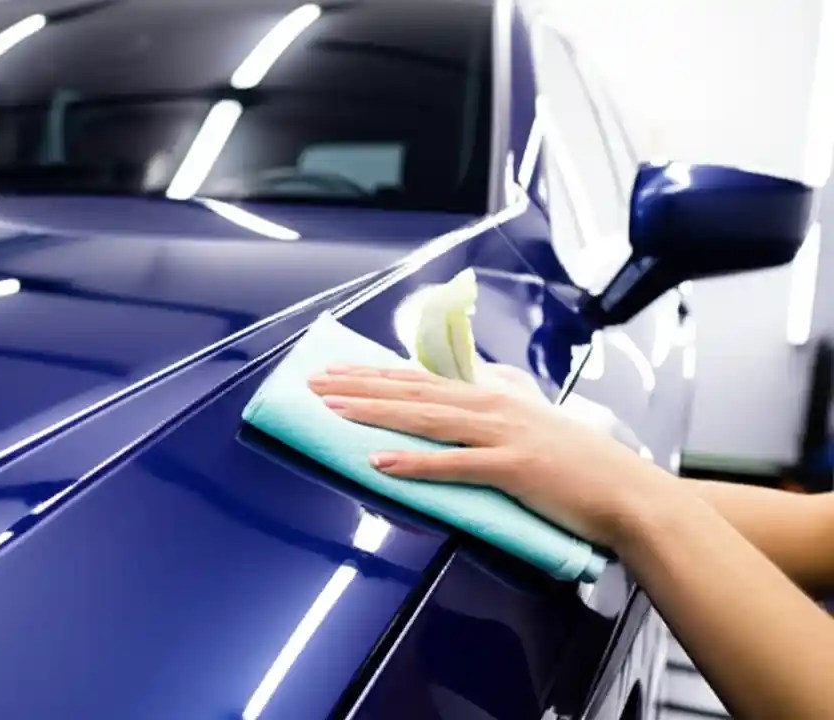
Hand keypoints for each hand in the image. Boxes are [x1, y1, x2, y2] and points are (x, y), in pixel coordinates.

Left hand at [308, 365, 683, 547]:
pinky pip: (455, 464)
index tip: (333, 370)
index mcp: (492, 394)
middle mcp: (492, 406)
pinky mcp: (513, 469)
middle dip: (359, 386)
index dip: (373, 373)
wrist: (624, 492)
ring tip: (334, 410)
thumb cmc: (577, 460)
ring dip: (376, 413)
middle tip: (313, 383)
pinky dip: (415, 462)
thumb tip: (470, 376)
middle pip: (413, 391)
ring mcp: (502, 435)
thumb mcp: (532, 414)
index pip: (419, 378)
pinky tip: (381, 461)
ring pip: (426, 418)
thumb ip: (497, 393)